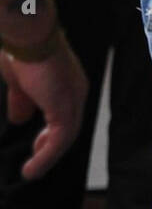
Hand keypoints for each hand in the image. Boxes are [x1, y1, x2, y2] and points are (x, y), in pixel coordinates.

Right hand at [1, 36, 88, 178]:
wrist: (26, 36)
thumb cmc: (22, 49)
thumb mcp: (19, 81)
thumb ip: (22, 100)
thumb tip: (19, 119)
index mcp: (67, 81)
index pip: (65, 111)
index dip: (52, 129)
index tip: (38, 142)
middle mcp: (76, 90)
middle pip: (69, 125)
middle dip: (53, 144)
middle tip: (38, 158)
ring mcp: (73, 99)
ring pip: (66, 137)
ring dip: (48, 156)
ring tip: (32, 172)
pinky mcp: (65, 109)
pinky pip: (59, 140)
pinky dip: (46, 157)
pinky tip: (32, 169)